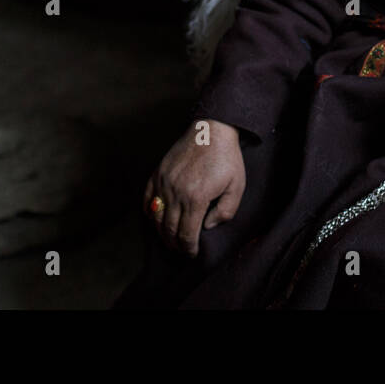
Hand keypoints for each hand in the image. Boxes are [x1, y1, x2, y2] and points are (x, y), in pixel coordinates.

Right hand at [143, 119, 245, 256]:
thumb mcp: (237, 187)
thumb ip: (226, 212)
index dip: (188, 248)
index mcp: (196, 198)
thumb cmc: (226, 159)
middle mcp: (176, 192)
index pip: (186, 234)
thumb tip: (207, 226)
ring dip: (161, 232)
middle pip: (168, 229)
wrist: (211, 131)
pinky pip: (148, 198)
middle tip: (180, 249)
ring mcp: (164, 182)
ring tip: (169, 238)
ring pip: (156, 216)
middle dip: (174, 244)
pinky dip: (149, 211)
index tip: (192, 252)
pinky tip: (156, 218)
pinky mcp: (158, 173)